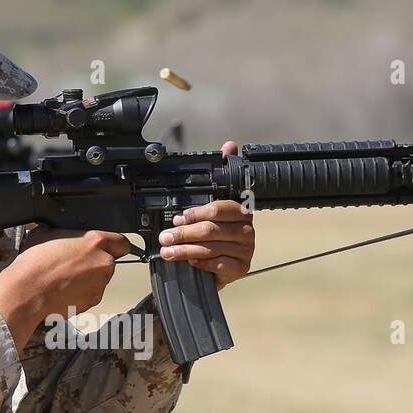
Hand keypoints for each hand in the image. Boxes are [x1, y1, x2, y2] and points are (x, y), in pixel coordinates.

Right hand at [0, 228, 130, 350]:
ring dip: (88, 278)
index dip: (114, 244)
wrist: (26, 293)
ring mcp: (99, 285)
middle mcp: (103, 263)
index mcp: (95, 242)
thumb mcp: (46, 233)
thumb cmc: (34, 264)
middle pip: (109, 261)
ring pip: (100, 279)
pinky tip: (63, 289)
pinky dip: (81, 292)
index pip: (122, 242)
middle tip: (74, 262)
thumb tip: (62, 233)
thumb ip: (64, 233)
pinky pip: (91, 294)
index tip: (108, 247)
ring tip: (64, 277)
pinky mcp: (92, 302)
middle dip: (95, 262)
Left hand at [156, 141, 254, 289]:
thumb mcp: (210, 207)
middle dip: (184, 233)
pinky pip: (219, 264)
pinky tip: (190, 263)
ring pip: (211, 248)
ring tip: (168, 251)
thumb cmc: (213, 235)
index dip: (195, 213)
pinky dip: (202, 264)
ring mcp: (246, 249)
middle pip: (211, 229)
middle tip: (165, 237)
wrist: (218, 266)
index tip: (177, 219)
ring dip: (185, 250)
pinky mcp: (242, 267)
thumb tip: (230, 145)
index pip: (219, 208)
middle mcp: (247, 228)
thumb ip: (217, 178)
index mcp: (241, 210)